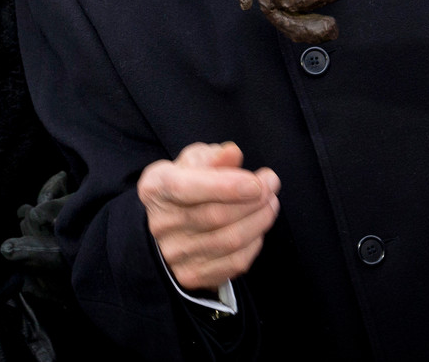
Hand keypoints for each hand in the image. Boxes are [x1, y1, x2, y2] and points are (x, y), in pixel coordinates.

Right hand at [137, 142, 279, 290]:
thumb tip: (232, 153)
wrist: (169, 226)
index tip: (256, 183)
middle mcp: (161, 224)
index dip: (225, 186)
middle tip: (272, 184)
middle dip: (254, 200)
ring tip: (270, 203)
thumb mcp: (193, 163)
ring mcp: (175, 254)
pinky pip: (235, 262)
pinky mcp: (192, 275)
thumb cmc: (187, 186)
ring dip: (260, 220)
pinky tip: (258, 227)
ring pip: (230, 240)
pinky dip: (254, 243)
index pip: (186, 188)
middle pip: (215, 216)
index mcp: (156, 189)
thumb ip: (213, 157)